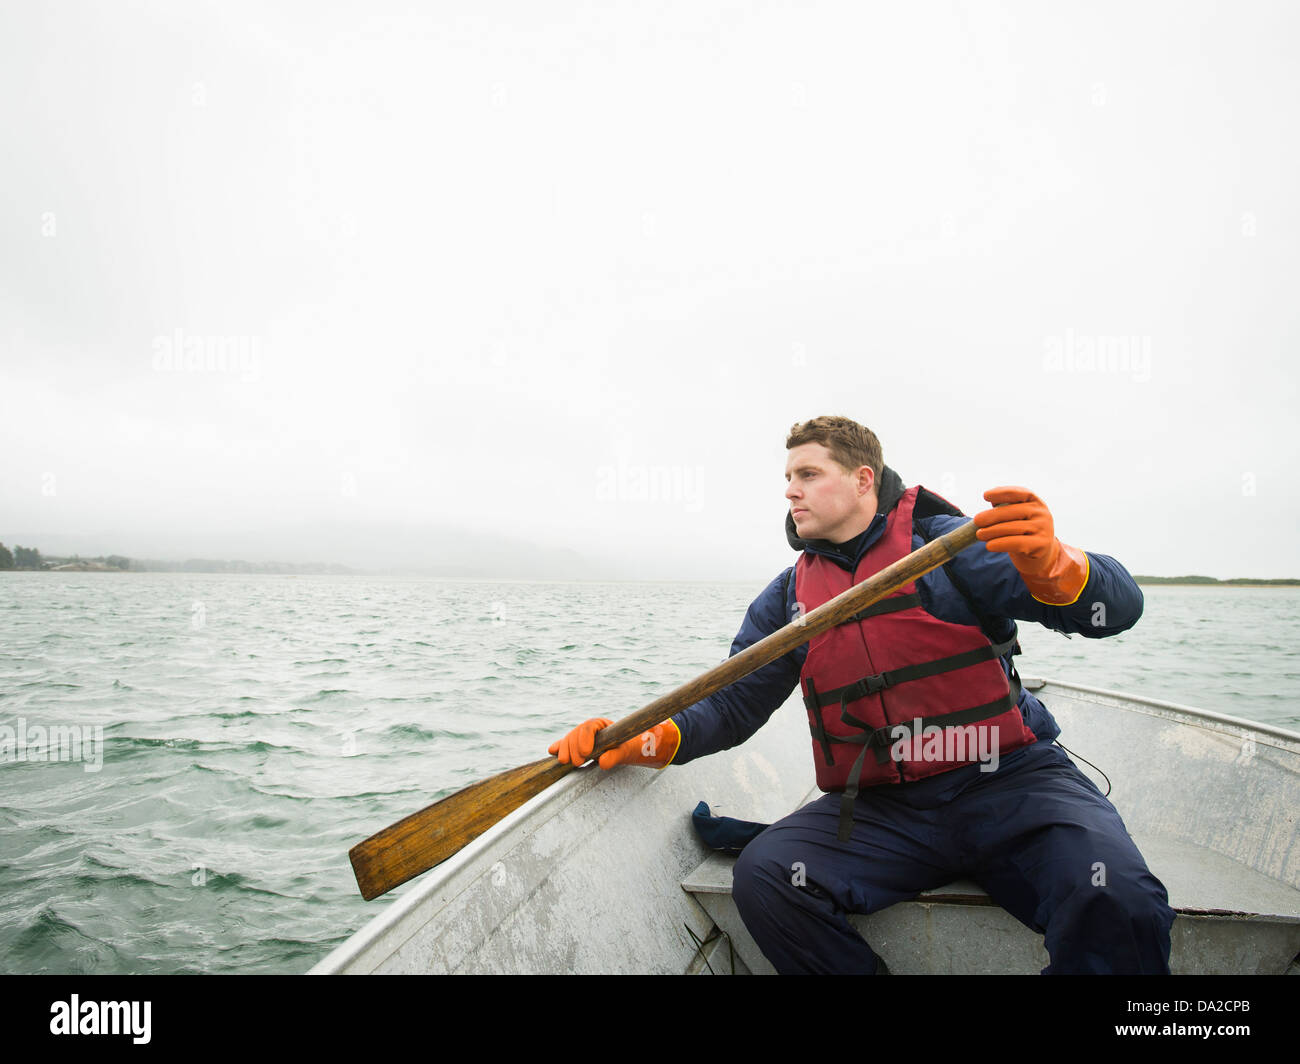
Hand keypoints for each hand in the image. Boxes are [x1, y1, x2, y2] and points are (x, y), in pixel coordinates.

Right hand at [548, 718, 680, 769]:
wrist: (626, 749)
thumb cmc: (628, 748)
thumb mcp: (625, 752)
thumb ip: (615, 757)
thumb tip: (602, 763)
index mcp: (602, 725)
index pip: (589, 727)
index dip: (585, 738)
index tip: (586, 752)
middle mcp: (589, 728)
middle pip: (576, 733)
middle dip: (573, 747)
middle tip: (578, 763)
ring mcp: (581, 736)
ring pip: (569, 739)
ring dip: (565, 749)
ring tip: (565, 762)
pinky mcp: (576, 745)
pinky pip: (565, 744)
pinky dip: (559, 748)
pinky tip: (552, 752)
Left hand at [973, 486, 1088, 604]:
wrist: (1039, 552)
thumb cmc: (1022, 530)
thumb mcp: (1016, 516)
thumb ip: (1005, 506)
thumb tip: (990, 499)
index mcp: (1035, 501)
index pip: (1021, 493)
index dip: (1002, 493)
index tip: (985, 496)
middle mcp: (1042, 513)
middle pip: (1014, 511)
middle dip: (992, 516)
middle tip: (976, 521)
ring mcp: (1044, 529)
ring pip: (1014, 528)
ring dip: (993, 531)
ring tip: (980, 534)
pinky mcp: (1041, 545)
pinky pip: (1017, 543)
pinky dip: (1001, 544)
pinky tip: (989, 546)